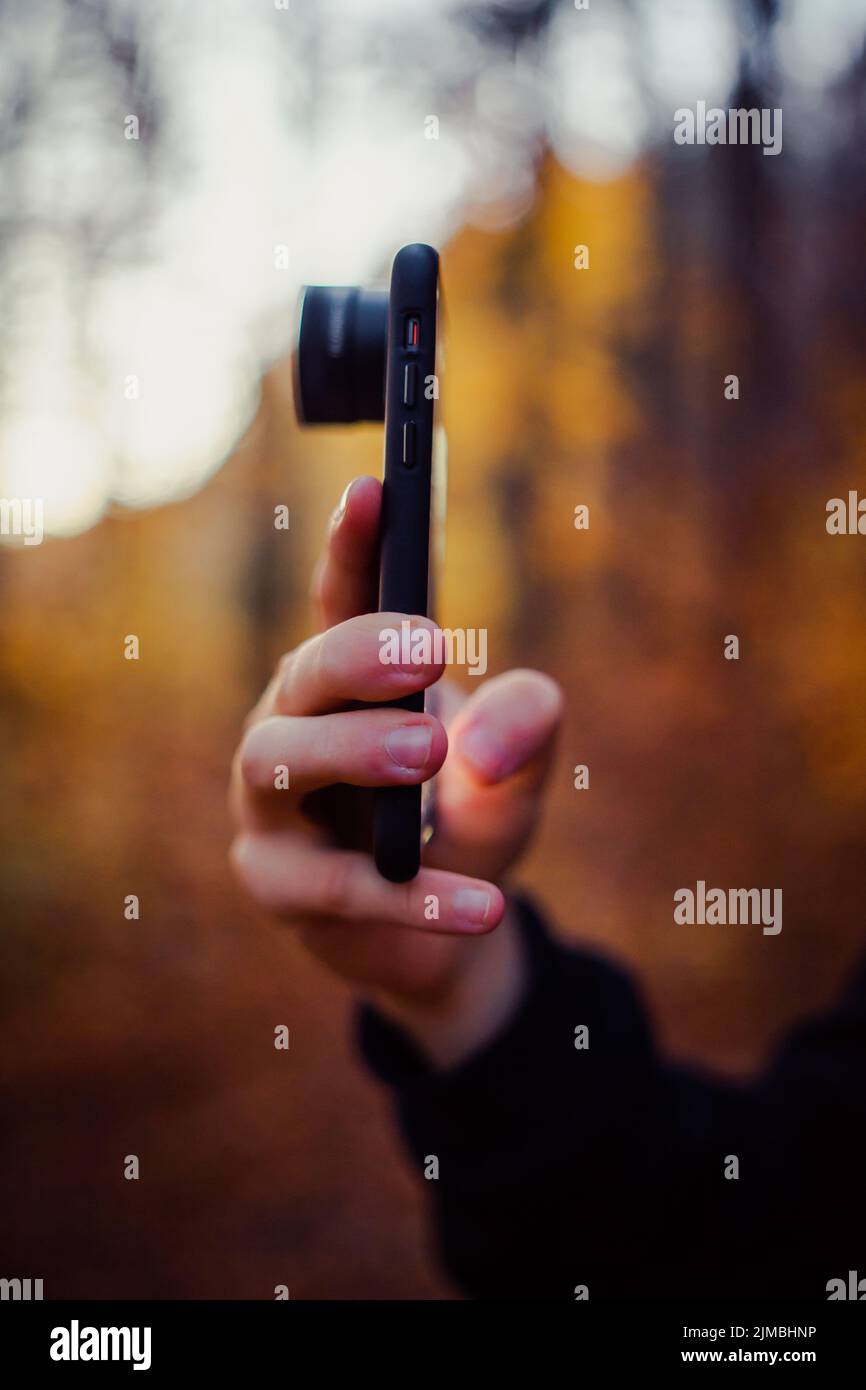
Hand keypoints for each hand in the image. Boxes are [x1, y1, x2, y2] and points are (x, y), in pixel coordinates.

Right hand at [229, 475, 562, 1065]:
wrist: (438, 933)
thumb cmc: (461, 819)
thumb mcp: (515, 770)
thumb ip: (525, 729)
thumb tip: (485, 738)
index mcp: (346, 683)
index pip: (341, 600)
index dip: (353, 545)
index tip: (376, 488)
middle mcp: (292, 727)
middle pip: (299, 673)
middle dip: (357, 653)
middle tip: (427, 646)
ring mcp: (271, 809)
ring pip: (278, 764)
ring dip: (353, 750)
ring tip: (429, 749)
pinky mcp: (279, 885)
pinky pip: (334, 890)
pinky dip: (411, 896)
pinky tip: (483, 902)